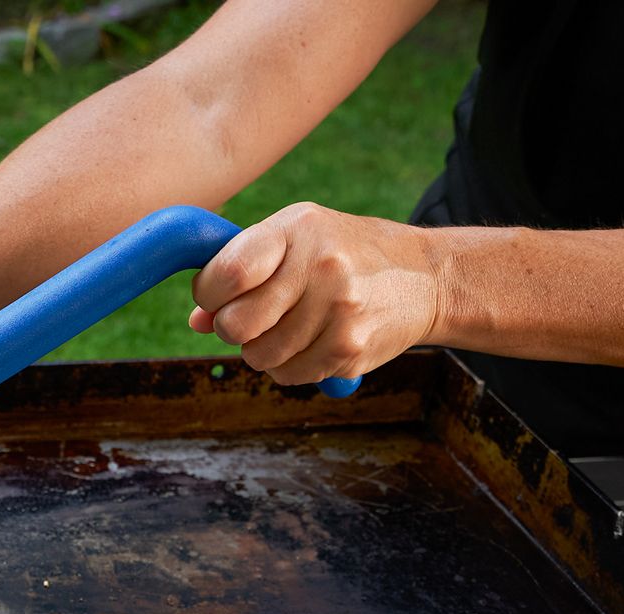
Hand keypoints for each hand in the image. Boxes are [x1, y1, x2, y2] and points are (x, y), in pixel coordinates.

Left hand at [189, 202, 441, 385]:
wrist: (425, 277)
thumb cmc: (345, 254)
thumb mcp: (298, 240)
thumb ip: (244, 270)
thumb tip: (198, 320)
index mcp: (299, 229)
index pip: (229, 273)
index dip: (209, 294)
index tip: (216, 297)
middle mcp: (321, 266)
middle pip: (237, 324)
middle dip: (234, 329)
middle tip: (253, 319)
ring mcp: (339, 310)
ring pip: (260, 356)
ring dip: (262, 351)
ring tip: (289, 328)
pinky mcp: (350, 348)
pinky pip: (289, 374)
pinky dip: (289, 366)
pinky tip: (311, 343)